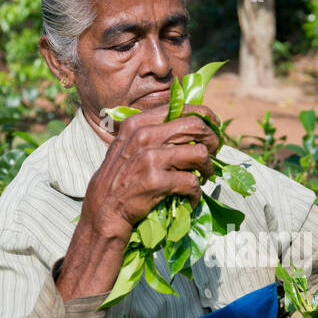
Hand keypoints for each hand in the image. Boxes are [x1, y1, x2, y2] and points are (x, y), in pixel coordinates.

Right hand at [83, 103, 220, 239]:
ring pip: (199, 154)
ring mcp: (150, 159)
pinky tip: (191, 198)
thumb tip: (186, 122)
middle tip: (215, 152)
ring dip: (207, 168)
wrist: (103, 209)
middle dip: (212, 140)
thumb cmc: (119, 177)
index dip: (204, 116)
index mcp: (137, 123)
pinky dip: (196, 193)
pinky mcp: (157, 182)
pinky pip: (192, 182)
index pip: (180, 108)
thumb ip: (151, 131)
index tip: (214, 126)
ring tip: (204, 176)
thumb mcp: (127, 145)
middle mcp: (143, 136)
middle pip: (195, 127)